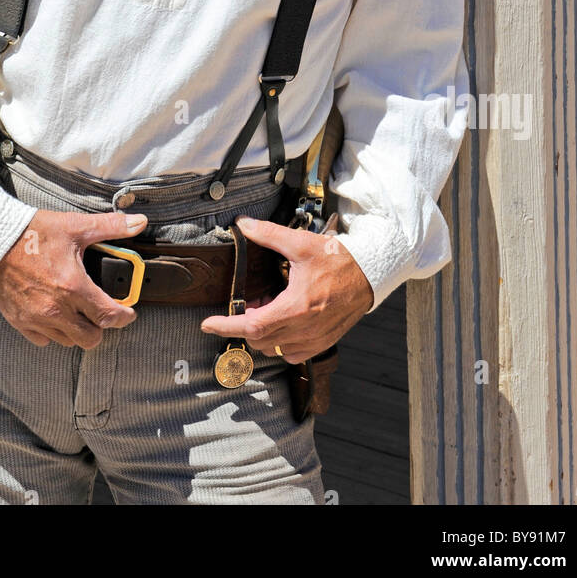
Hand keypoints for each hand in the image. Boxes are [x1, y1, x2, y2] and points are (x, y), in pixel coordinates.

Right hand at [0, 208, 146, 349]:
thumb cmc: (32, 232)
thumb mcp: (75, 225)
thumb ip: (111, 226)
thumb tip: (139, 222)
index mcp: (72, 286)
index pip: (108, 316)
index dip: (124, 317)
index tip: (128, 313)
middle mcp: (55, 309)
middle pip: (90, 338)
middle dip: (101, 327)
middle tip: (102, 312)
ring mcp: (35, 319)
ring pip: (67, 341)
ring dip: (77, 330)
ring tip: (79, 311)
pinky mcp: (18, 322)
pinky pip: (43, 340)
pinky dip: (53, 332)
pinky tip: (55, 313)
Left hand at [200, 216, 374, 364]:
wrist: (369, 275)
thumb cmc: (337, 260)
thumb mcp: (301, 243)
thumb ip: (269, 234)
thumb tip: (243, 224)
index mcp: (296, 307)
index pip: (252, 326)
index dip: (226, 326)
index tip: (207, 324)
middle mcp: (304, 329)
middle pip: (259, 339)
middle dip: (244, 324)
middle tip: (248, 303)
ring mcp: (314, 340)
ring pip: (273, 349)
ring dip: (262, 333)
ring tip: (266, 308)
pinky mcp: (322, 344)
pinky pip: (291, 353)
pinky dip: (280, 342)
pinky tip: (283, 320)